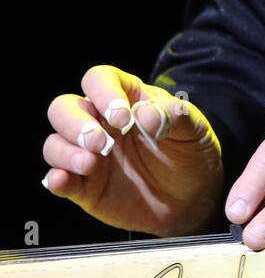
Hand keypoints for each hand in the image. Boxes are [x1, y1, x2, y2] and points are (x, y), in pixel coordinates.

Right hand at [43, 64, 224, 237]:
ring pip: (55, 143)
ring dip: (65, 152)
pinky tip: (62, 182)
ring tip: (90, 164)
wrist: (192, 198)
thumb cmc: (190, 153)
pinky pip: (57, 177)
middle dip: (75, 123)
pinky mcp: (83, 186)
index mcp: (126, 97)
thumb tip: (145, 113)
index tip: (123, 118)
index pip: (99, 80)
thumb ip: (176, 117)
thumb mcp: (195, 131)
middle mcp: (99, 122)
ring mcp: (88, 154)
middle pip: (64, 108)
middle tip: (99, 143)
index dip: (104, 93)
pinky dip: (55, 179)